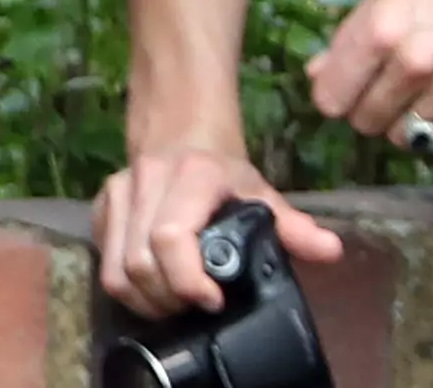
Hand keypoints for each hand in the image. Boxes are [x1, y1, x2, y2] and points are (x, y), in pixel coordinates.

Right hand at [95, 139, 342, 319]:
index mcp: (193, 175)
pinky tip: (153, 287)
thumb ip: (294, 226)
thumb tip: (330, 250)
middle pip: (142, 263)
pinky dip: (126, 286)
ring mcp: (119, 190)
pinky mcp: (102, 204)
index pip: (171, 238)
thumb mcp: (262, 192)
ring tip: (174, 303)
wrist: (181, 127)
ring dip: (146, 299)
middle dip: (169, 299)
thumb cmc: (224, 169)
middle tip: (195, 306)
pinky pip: (104, 260)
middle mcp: (149, 178)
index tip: (212, 300)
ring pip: (117, 269)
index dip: (187, 280)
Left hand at [307, 0, 432, 142]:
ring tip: (423, 81)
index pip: (332, 97)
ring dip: (405, 115)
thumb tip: (318, 72)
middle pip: (365, 122)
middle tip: (385, 80)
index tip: (346, 82)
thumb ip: (354, 33)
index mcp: (381, 29)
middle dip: (367, 106)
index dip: (334, 91)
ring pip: (405, 135)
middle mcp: (413, 65)